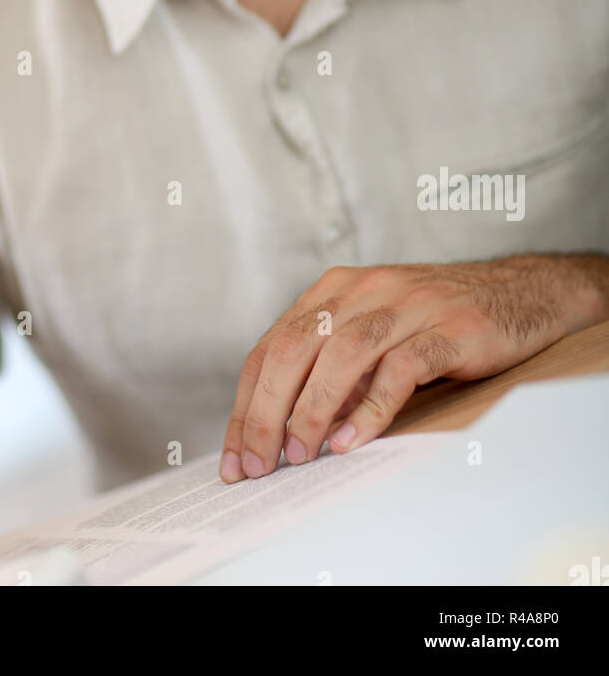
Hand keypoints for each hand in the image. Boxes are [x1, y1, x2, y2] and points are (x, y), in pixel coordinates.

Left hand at [219, 253, 597, 481]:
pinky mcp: (448, 328)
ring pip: (341, 354)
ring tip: (297, 454)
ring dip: (311, 408)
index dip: (247, 402)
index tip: (237, 455)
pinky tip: (350, 440)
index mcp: (334, 291)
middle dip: (267, 411)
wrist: (517, 292)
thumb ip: (332, 370)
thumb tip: (283, 430)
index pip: (272, 346)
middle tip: (258, 463)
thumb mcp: (372, 335)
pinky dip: (370, 407)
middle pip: (296, 347)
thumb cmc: (433, 321)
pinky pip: (400, 368)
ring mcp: (407, 306)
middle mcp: (363, 291)